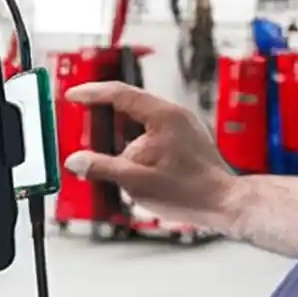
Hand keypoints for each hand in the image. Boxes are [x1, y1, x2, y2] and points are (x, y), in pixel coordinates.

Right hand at [63, 82, 239, 230]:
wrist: (224, 203)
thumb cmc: (190, 191)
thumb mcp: (138, 182)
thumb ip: (103, 168)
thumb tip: (75, 161)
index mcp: (163, 116)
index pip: (120, 93)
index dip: (92, 93)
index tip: (73, 96)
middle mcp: (174, 115)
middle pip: (129, 106)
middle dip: (105, 120)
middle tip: (86, 132)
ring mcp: (181, 126)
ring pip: (140, 123)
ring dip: (121, 137)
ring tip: (110, 158)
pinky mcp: (184, 140)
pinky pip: (152, 134)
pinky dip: (136, 145)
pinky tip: (132, 166)